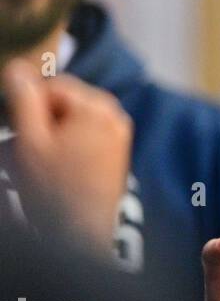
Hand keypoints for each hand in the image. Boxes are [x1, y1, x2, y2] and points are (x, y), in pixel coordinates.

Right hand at [2, 60, 131, 248]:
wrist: (80, 233)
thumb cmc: (54, 188)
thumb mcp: (30, 140)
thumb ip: (24, 99)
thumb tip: (18, 66)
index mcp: (97, 106)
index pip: (51, 85)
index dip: (29, 105)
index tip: (19, 131)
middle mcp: (115, 114)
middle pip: (65, 101)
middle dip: (42, 119)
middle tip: (29, 148)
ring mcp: (120, 133)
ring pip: (73, 118)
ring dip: (52, 132)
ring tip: (42, 161)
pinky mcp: (118, 150)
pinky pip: (86, 134)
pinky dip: (67, 144)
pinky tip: (58, 167)